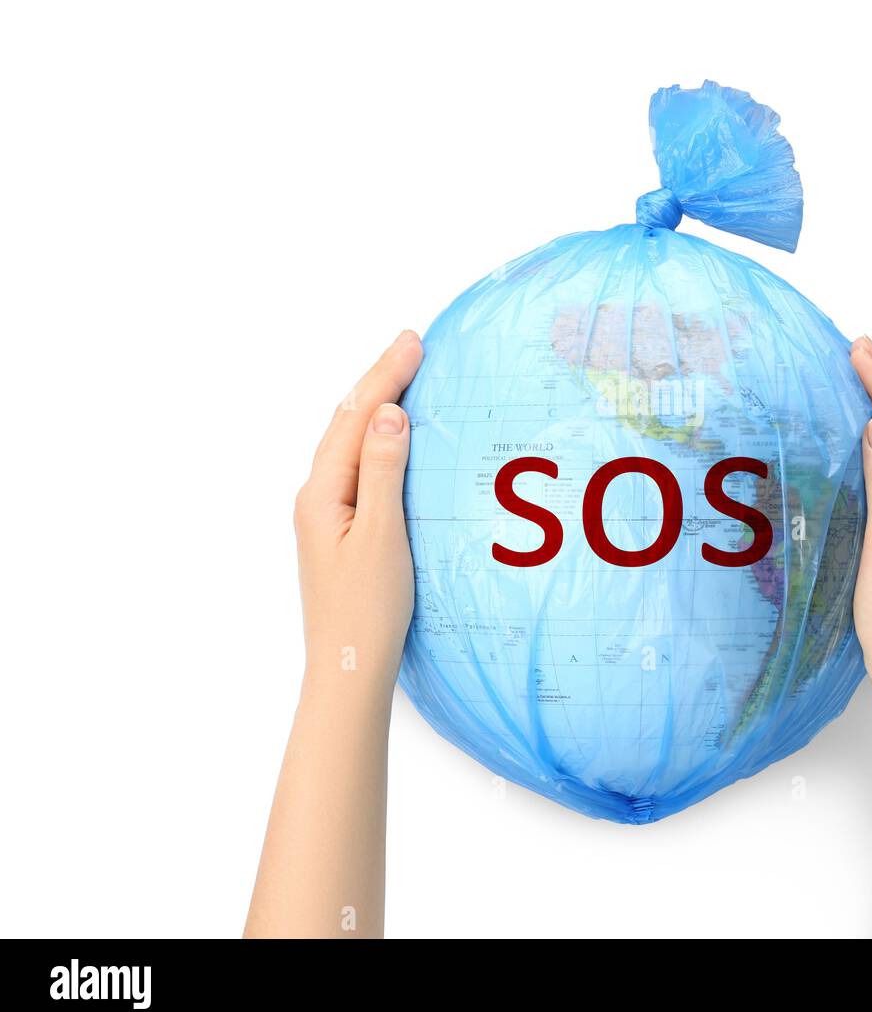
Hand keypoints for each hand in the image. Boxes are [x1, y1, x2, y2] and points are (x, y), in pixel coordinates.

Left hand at [293, 329, 423, 691]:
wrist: (348, 668)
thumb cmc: (366, 610)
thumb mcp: (382, 536)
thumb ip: (383, 471)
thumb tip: (388, 413)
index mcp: (322, 492)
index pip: (357, 418)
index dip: (386, 377)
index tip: (414, 342)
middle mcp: (317, 496)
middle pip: (347, 422)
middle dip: (379, 380)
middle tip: (411, 345)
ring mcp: (325, 513)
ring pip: (349, 442)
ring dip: (375, 404)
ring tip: (401, 374)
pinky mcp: (340, 529)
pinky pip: (357, 465)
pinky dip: (376, 437)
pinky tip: (392, 436)